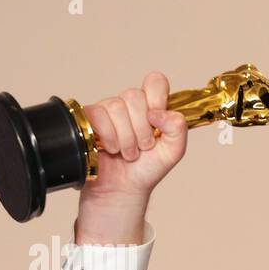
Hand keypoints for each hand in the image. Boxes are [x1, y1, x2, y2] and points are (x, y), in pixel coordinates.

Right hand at [75, 71, 187, 243]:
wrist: (124, 188)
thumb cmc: (146, 168)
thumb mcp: (173, 151)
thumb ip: (178, 128)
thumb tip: (160, 112)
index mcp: (151, 107)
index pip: (155, 81)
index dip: (157, 98)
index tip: (156, 122)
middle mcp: (129, 105)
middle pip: (135, 96)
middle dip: (142, 129)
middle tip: (142, 147)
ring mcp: (109, 110)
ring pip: (117, 106)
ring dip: (126, 137)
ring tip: (128, 153)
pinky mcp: (90, 118)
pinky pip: (98, 114)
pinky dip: (109, 136)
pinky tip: (111, 149)